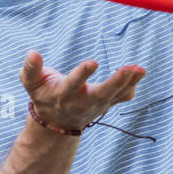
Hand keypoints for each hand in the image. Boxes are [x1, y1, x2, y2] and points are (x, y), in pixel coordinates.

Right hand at [19, 51, 145, 131]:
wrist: (57, 120)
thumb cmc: (44, 94)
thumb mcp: (32, 84)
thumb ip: (30, 69)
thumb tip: (32, 53)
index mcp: (64, 94)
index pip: (74, 84)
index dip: (82, 74)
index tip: (93, 62)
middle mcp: (83, 101)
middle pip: (102, 93)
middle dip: (116, 82)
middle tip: (130, 68)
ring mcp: (97, 104)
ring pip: (116, 95)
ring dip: (129, 82)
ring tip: (141, 69)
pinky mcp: (107, 103)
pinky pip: (122, 97)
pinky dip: (132, 87)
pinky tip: (139, 74)